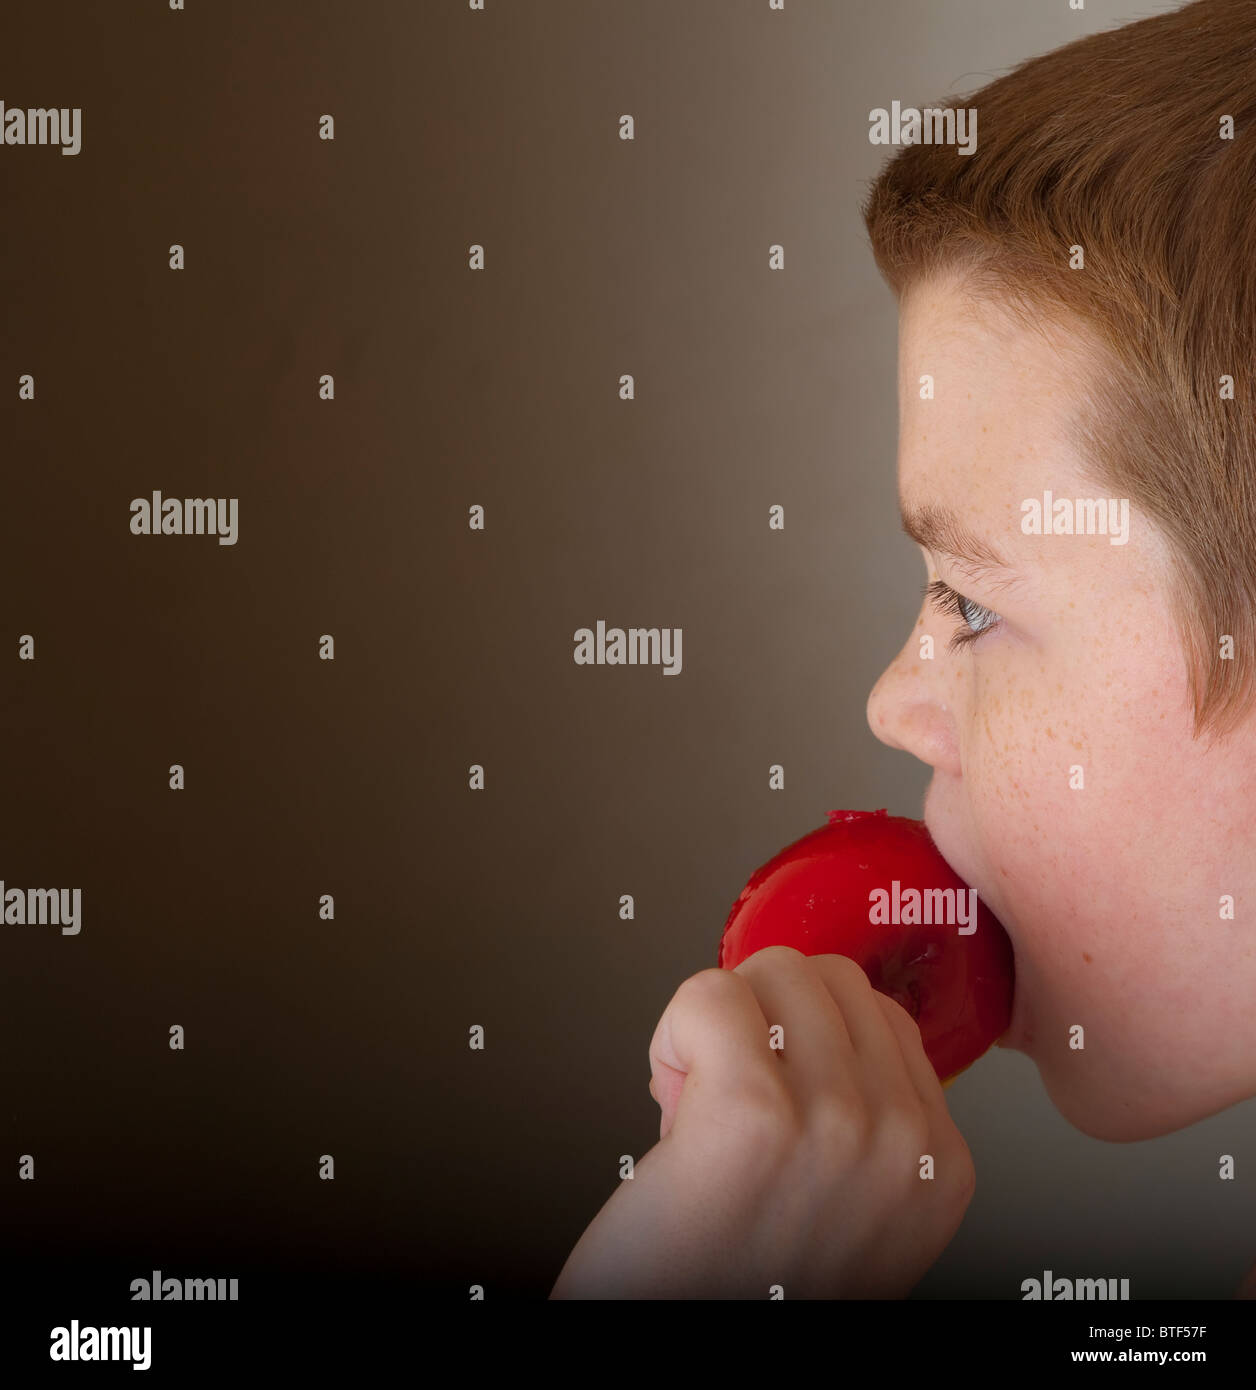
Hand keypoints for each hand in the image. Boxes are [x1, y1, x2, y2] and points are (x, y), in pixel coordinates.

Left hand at [550, 945, 975, 1298]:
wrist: (681, 1347)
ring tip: (700, 1100)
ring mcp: (837, 1124)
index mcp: (940, 1166)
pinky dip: (674, 1030)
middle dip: (766, 1018)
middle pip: (830, 979)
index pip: (884, 1013)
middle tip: (730, 1090)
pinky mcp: (753, 1113)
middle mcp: (902, 1144)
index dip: (807, 1040)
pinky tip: (672, 1094)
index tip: (777, 1088)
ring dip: (717, 1025)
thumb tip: (821, 1015)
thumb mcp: (853, 1207)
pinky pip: (712, 994)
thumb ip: (867, 1119)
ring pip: (774, 972)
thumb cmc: (746, 1284)